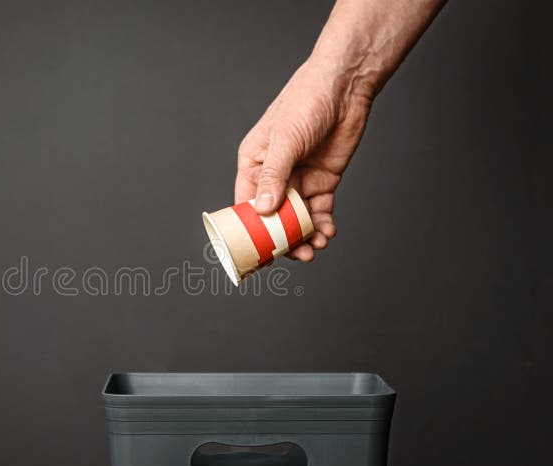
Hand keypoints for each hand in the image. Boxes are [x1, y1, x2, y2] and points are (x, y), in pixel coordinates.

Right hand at [235, 60, 372, 261]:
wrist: (346, 85)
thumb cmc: (306, 100)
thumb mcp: (285, 139)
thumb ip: (274, 175)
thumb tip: (262, 209)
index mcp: (254, 163)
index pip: (246, 202)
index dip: (251, 228)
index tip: (259, 250)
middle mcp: (274, 174)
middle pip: (273, 216)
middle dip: (283, 237)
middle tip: (296, 254)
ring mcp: (299, 178)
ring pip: (297, 217)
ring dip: (305, 235)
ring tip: (316, 247)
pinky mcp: (322, 180)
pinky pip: (319, 209)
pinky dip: (323, 223)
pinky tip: (328, 232)